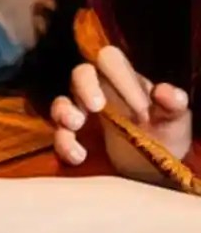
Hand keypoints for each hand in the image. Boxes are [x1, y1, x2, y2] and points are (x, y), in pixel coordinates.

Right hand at [51, 45, 191, 181]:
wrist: (150, 172)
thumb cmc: (163, 139)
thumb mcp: (175, 122)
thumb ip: (173, 106)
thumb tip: (165, 91)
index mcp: (122, 80)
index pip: (110, 60)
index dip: (119, 76)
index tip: (139, 108)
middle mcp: (96, 91)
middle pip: (80, 74)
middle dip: (84, 86)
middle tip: (96, 106)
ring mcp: (80, 114)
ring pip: (61, 102)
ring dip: (64, 111)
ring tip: (74, 124)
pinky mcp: (71, 138)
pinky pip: (57, 135)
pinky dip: (63, 144)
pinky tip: (79, 156)